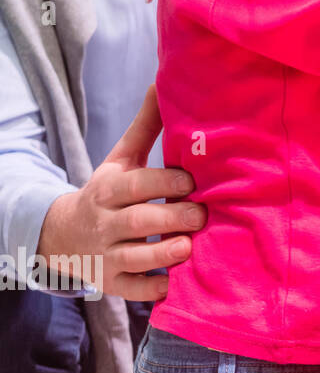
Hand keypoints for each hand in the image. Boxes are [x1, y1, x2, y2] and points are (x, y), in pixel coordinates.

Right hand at [35, 85, 203, 299]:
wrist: (63, 236)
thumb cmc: (108, 193)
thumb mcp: (120, 160)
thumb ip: (145, 127)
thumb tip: (162, 82)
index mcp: (109, 190)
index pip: (136, 184)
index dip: (166, 181)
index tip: (192, 180)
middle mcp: (105, 224)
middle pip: (139, 221)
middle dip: (173, 218)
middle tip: (202, 214)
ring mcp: (106, 256)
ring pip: (136, 257)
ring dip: (166, 253)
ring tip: (190, 246)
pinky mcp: (112, 284)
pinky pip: (134, 291)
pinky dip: (155, 288)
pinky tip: (177, 282)